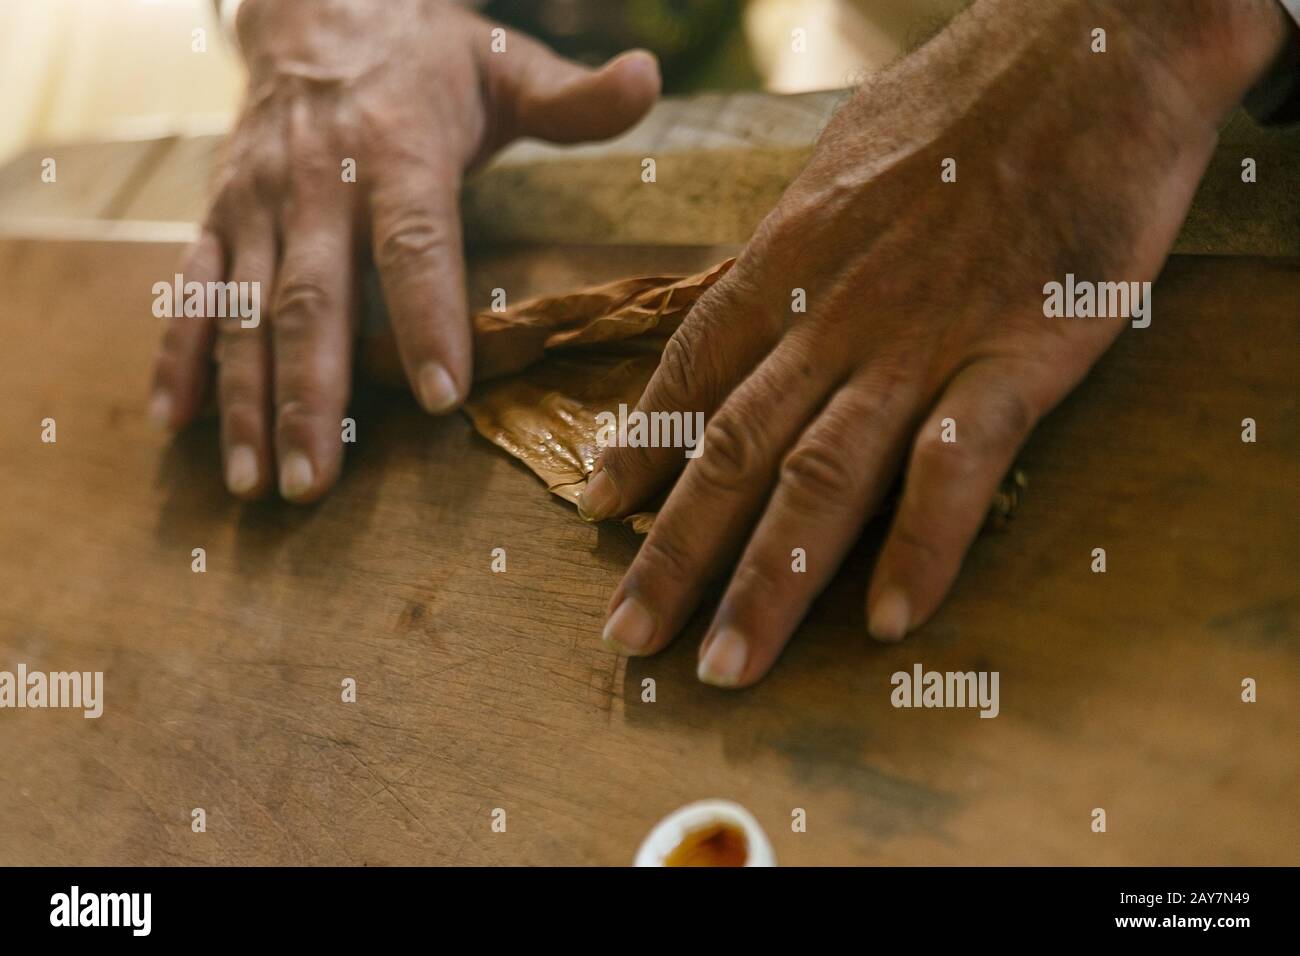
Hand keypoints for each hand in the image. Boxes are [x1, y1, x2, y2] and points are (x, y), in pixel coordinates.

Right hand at [151, 0, 658, 501]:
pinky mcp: (218, 213)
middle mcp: (316, 182)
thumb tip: (649, 79)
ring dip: (246, 399)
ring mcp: (258, 202)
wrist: (316, 8)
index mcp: (396, 149)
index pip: (414, 243)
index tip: (443, 399)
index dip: (427, 319)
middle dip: (311, 395)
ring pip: (246, 310)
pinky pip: (193, 288)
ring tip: (249, 482)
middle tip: (315, 484)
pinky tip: (177, 424)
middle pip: (313, 299)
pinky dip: (180, 353)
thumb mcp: (502, 64)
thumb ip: (572, 97)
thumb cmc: (426, 56)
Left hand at [584, 0, 1287, 685]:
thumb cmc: (967, 98)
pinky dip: (919, 548)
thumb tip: (757, 291)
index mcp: (789, 255)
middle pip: (734, 448)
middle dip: (672, 551)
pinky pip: (956, 469)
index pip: (692, 368)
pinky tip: (887, 621)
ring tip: (721, 665)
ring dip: (766, 582)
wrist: (1093, 45)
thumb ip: (798, 245)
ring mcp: (924, 338)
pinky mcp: (1019, 354)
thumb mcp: (846, 162)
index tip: (597, 509)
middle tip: (624, 635)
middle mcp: (836, 309)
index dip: (639, 445)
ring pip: (822, 477)